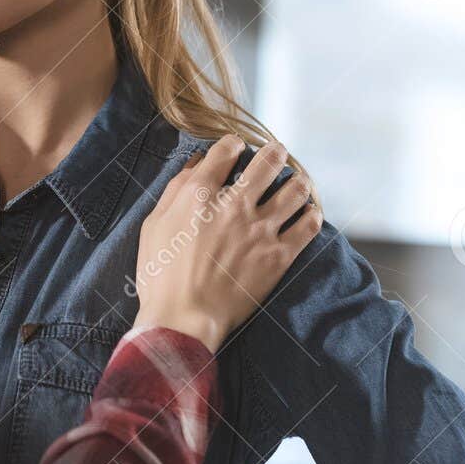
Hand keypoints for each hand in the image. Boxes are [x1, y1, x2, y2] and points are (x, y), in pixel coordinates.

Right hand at [132, 135, 321, 352]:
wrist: (183, 319)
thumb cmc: (160, 274)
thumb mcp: (153, 225)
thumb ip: (175, 189)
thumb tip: (197, 162)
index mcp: (200, 194)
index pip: (227, 149)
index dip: (234, 145)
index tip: (237, 150)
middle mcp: (234, 205)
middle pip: (269, 161)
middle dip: (275, 152)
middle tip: (276, 154)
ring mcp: (260, 230)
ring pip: (296, 190)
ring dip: (297, 182)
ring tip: (296, 184)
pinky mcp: (279, 256)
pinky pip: (309, 225)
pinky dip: (311, 215)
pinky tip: (306, 214)